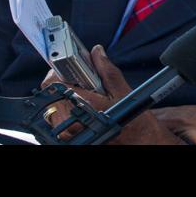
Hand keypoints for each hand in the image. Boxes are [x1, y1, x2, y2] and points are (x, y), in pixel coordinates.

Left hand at [41, 46, 181, 144]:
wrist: (142, 143)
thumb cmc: (136, 124)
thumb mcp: (124, 93)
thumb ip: (107, 71)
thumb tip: (97, 53)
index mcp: (84, 105)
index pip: (54, 82)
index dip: (60, 71)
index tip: (69, 67)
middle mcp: (72, 121)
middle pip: (53, 94)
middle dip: (67, 85)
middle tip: (86, 86)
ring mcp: (68, 132)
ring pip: (55, 106)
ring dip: (68, 99)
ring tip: (89, 101)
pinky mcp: (69, 138)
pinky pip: (60, 119)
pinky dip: (70, 110)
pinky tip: (87, 111)